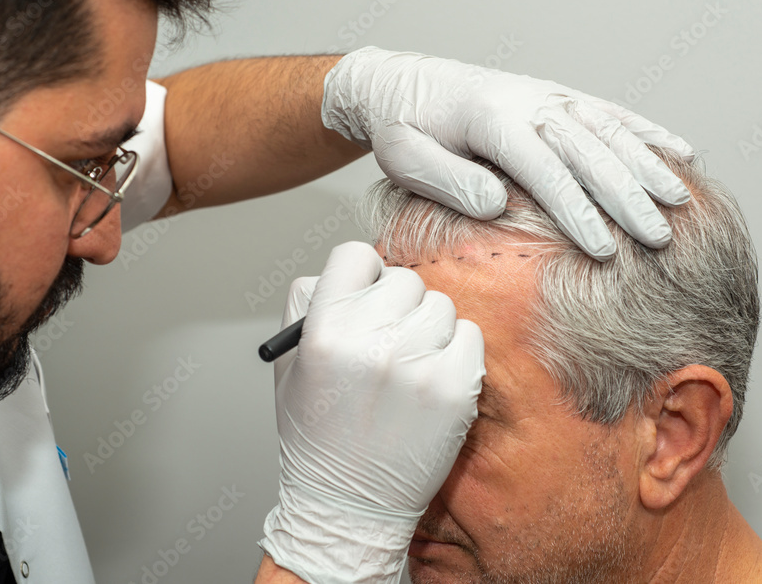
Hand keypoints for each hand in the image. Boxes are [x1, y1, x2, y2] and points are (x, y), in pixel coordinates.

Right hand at [258, 242, 484, 583]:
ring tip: (408, 367)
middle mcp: (371, 340)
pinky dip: (456, 353)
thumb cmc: (318, 437)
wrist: (348, 506)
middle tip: (388, 340)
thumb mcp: (291, 364)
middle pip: (404, 278)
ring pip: (441, 305)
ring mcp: (417, 363)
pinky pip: (470, 336)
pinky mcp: (454, 387)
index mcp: (324, 329)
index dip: (361, 275)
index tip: (366, 294)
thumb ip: (310, 305)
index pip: (356, 255)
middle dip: (397, 305)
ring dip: (429, 328)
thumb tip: (352, 272)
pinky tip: (431, 381)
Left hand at [322, 46, 695, 259]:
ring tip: (682, 202)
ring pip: (610, 131)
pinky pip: (611, 113)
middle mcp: (530, 103)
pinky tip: (681, 153)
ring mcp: (549, 96)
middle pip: (589, 152)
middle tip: (659, 238)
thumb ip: (448, 181)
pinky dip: (648, 133)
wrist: (402, 81)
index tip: (603, 249)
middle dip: (627, 197)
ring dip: (648, 166)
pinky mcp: (559, 97)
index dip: (576, 211)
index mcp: (492, 119)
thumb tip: (495, 205)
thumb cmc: (403, 126)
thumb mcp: (406, 158)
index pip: (544, 170)